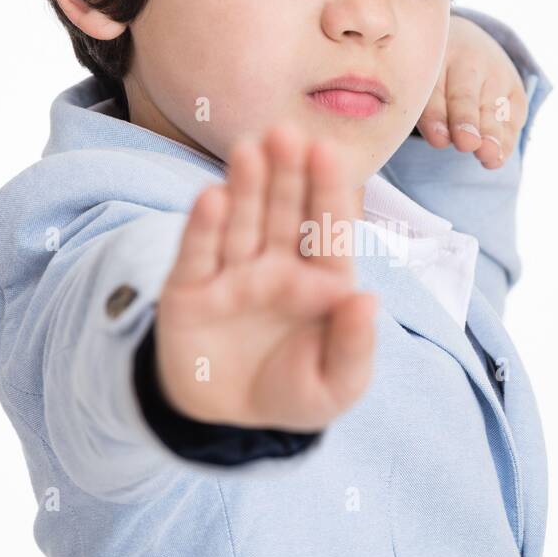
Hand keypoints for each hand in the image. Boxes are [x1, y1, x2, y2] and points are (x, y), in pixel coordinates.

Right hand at [154, 124, 377, 431]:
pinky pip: (197, 255)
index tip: (327, 151)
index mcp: (320, 283)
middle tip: (285, 133)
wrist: (225, 424)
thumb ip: (354, 347)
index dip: (327, 190)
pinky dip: (203, 228)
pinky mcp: (190, 291)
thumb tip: (368, 299)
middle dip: (286, 174)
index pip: (327, 230)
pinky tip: (210, 196)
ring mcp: (232, 275)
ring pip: (241, 223)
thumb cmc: (292, 394)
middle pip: (283, 214)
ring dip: (244, 187)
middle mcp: (276, 268)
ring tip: (249, 151)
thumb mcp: (335, 387)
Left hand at [415, 13, 528, 168]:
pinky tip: (497, 158)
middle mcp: (469, 63)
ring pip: (492, 109)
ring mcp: (496, 74)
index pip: (434, 91)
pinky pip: (513, 116)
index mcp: (436, 58)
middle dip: (467, 121)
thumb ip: (427, 111)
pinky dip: (506, 139)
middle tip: (467, 143)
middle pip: (465, 98)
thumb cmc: (434, 74)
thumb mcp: (423, 83)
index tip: (439, 140)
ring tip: (488, 156)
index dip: (436, 116)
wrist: (466, 44)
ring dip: (491, 135)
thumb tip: (441, 141)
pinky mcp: (515, 90)